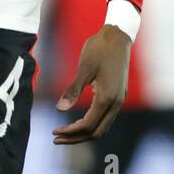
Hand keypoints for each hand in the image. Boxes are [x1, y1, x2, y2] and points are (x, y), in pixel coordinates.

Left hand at [52, 24, 131, 143]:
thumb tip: (59, 109)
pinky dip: (91, 124)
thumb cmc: (99, 48)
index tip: (54, 132)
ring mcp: (119, 100)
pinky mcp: (118, 96)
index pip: (88, 126)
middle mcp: (116, 103)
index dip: (70, 132)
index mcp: (107, 98)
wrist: (118, 36)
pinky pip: (105, 119)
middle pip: (96, 133)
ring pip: (102, 127)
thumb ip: (73, 90)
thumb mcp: (84, 68)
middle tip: (56, 138)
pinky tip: (78, 121)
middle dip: (76, 138)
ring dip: (84, 133)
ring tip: (65, 133)